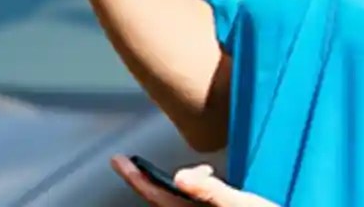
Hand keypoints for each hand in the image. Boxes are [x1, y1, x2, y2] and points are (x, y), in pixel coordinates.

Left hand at [110, 156, 278, 206]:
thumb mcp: (245, 206)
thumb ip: (212, 192)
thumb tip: (179, 176)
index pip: (158, 197)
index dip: (136, 178)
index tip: (117, 160)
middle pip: (164, 200)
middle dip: (149, 180)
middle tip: (129, 163)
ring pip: (180, 202)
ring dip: (176, 184)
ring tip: (192, 170)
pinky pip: (197, 203)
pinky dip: (197, 189)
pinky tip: (213, 177)